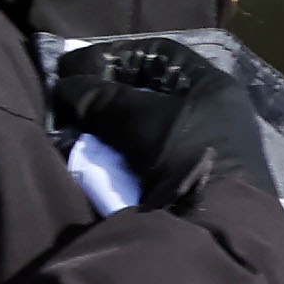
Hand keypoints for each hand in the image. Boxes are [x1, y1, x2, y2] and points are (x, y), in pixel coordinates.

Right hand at [49, 37, 267, 200]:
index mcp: (214, 87)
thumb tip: (66, 85)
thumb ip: (101, 98)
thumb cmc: (186, 155)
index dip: (120, 55)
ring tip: (80, 130)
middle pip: (152, 92)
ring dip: (112, 128)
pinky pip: (149, 156)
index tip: (83, 66)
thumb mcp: (141, 120)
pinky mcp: (190, 179)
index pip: (162, 55)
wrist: (217, 228)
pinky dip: (122, 154)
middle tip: (76, 100)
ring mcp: (203, 148)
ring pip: (146, 127)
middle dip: (111, 96)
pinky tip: (98, 158)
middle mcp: (214, 112)